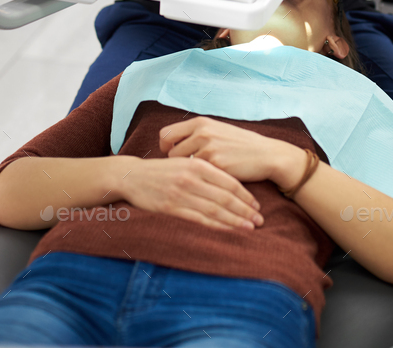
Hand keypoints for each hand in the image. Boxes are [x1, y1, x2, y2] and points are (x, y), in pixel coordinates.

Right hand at [112, 154, 262, 231]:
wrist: (132, 175)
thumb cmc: (161, 170)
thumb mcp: (184, 162)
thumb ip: (205, 170)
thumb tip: (230, 184)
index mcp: (197, 164)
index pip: (228, 181)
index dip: (245, 195)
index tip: (257, 205)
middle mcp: (192, 178)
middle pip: (225, 197)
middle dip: (245, 210)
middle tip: (260, 220)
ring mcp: (181, 194)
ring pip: (215, 210)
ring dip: (234, 221)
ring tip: (250, 228)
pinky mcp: (171, 208)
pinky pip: (198, 219)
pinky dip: (215, 226)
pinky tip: (227, 231)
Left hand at [160, 116, 295, 184]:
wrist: (266, 155)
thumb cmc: (240, 144)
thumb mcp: (217, 130)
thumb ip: (197, 133)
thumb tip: (174, 142)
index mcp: (201, 122)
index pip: (166, 133)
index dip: (165, 147)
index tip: (171, 155)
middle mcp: (202, 133)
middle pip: (170, 153)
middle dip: (175, 164)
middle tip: (184, 171)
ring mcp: (208, 149)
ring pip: (182, 167)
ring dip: (188, 174)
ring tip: (200, 176)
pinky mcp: (216, 166)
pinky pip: (197, 177)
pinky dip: (201, 181)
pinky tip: (210, 181)